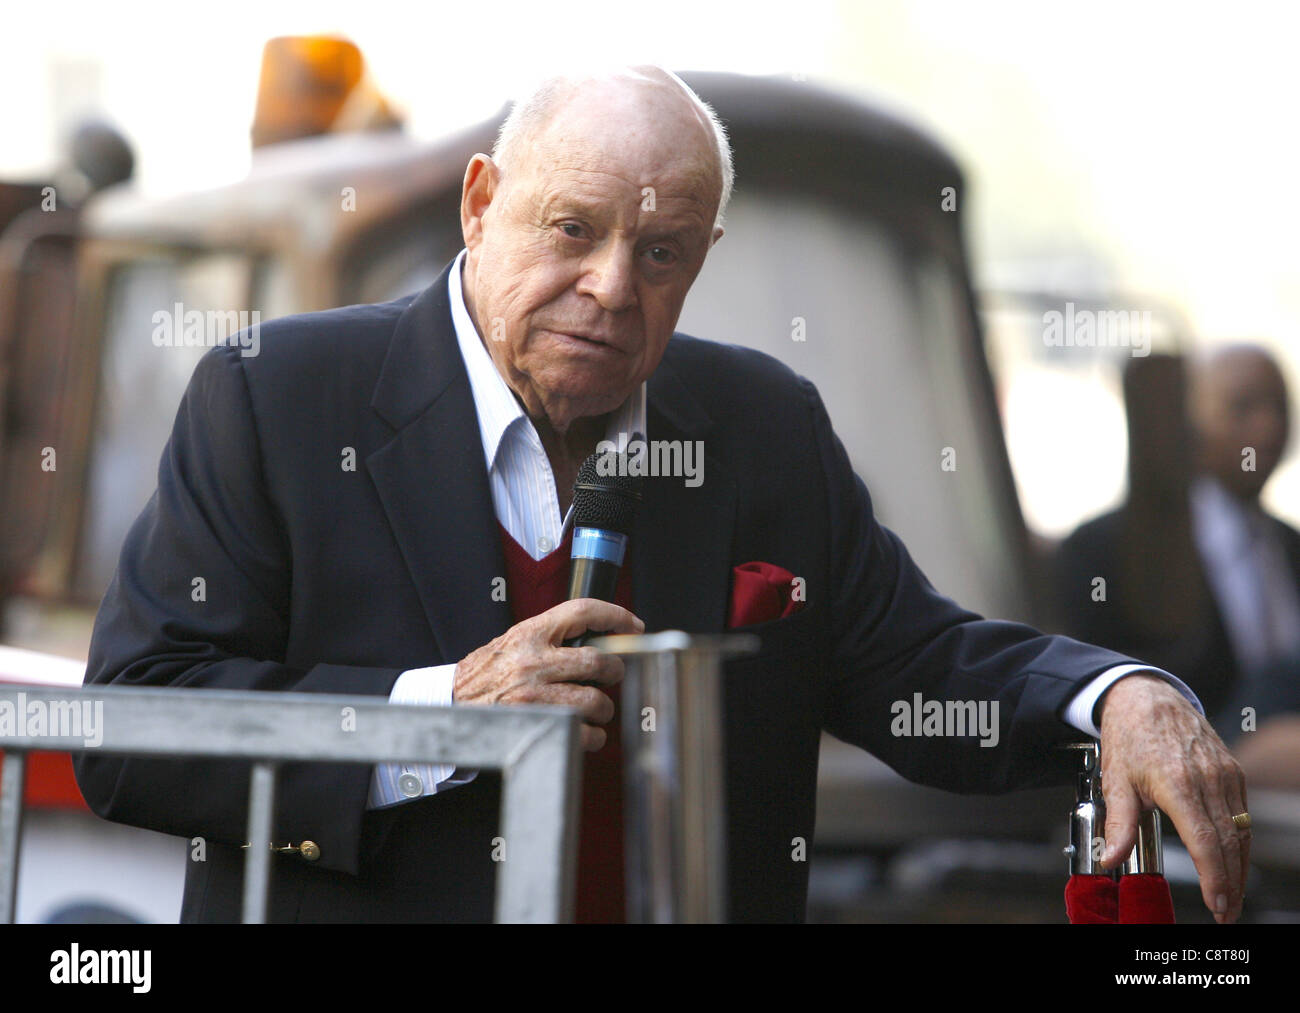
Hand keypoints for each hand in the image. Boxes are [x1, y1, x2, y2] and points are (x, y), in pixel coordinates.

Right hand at [452, 599, 644, 750]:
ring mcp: (534, 696)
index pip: (583, 611)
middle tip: (612, 675)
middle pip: (599, 661)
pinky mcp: (535, 723)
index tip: (633, 625)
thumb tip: (599, 636)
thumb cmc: (486, 673)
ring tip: (596, 707)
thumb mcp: (514, 640)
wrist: (451, 703)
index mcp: (531, 634)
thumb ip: (551, 636)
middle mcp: (533, 662)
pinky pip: (582, 732)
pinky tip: (583, 729)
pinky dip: (591, 735)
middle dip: (615, 671)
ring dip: (604, 707)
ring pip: (595, 700)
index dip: (615, 615)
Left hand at [1097, 674, 1248, 922]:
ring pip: (1241, 831)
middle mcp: (1208, 780)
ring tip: (1231, 895)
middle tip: (1225, 911)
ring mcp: (1225, 775)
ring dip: (1239, 867)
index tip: (1215, 903)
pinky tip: (1233, 860)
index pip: (1204, 841)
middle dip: (1230, 883)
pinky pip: (1243, 814)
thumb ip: (1118, 824)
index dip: (1213, 877)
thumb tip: (1111, 858)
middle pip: (1228, 842)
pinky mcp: (1233, 771)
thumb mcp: (1116, 780)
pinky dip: (1241, 842)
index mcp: (1178, 784)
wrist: (1147, 698)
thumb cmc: (1130, 737)